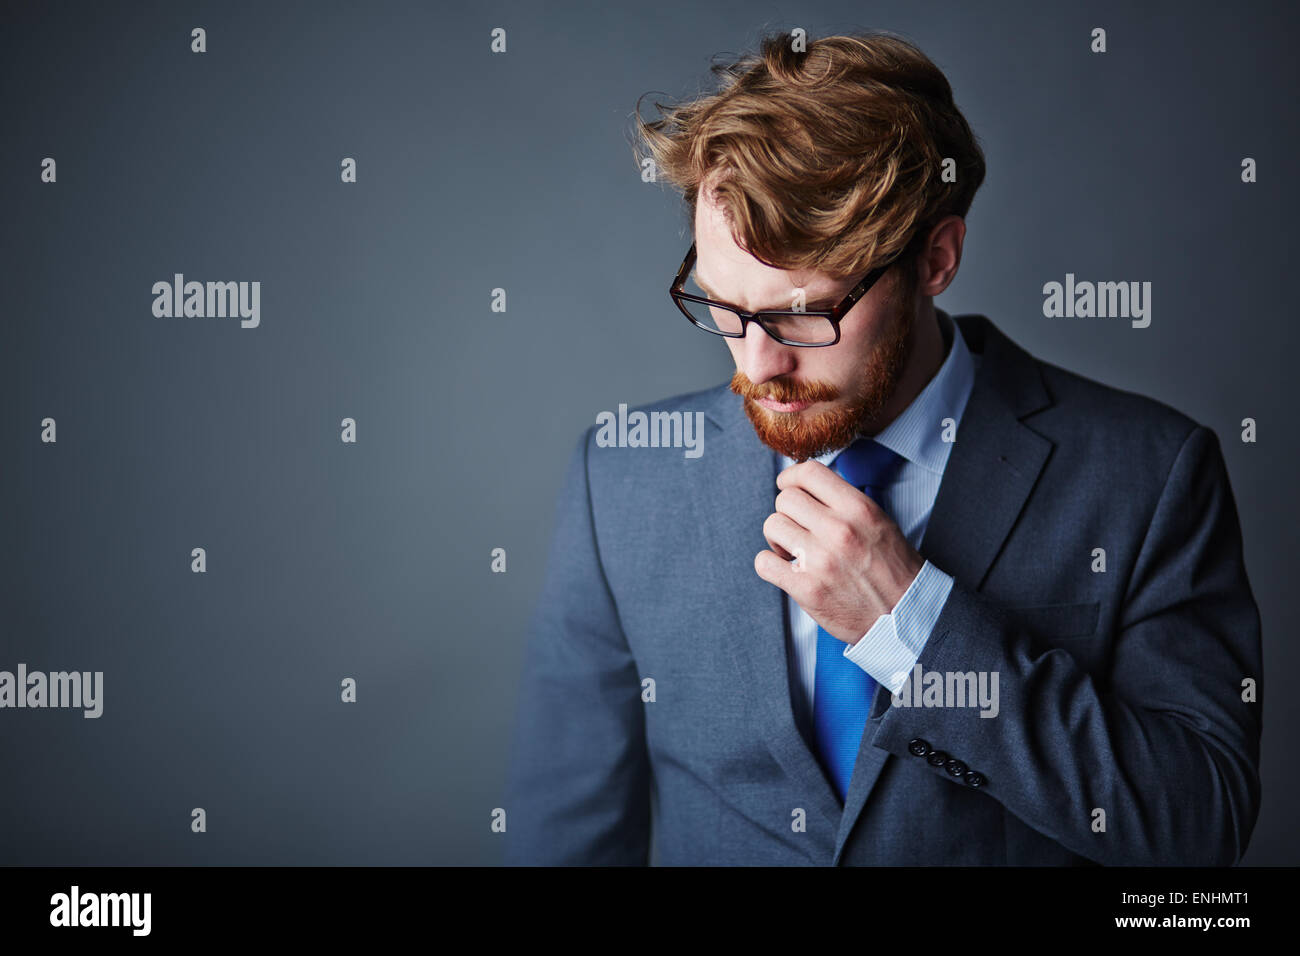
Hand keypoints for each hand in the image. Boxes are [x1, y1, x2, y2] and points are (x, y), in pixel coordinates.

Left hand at [754, 459, 924, 643]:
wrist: (904, 615)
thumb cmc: (892, 569)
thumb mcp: (879, 522)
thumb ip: (844, 503)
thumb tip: (808, 488)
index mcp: (859, 509)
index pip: (809, 473)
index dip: (791, 476)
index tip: (787, 485)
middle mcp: (839, 530)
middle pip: (785, 499)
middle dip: (787, 512)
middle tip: (798, 528)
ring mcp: (820, 560)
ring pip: (772, 526)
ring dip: (779, 538)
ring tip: (795, 550)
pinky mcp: (806, 589)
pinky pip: (764, 562)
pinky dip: (770, 564)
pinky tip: (786, 568)